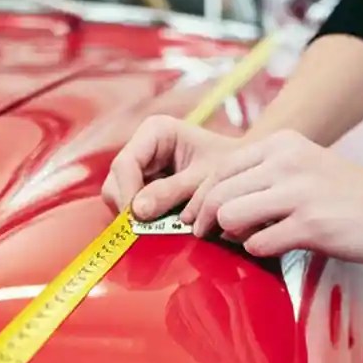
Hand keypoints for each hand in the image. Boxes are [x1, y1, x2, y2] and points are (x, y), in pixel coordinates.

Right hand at [102, 115, 240, 219]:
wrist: (247, 177)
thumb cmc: (231, 171)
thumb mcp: (203, 180)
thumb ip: (170, 192)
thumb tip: (137, 212)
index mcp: (155, 131)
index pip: (125, 164)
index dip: (127, 193)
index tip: (140, 220)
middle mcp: (142, 147)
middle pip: (115, 181)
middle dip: (128, 208)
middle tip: (148, 231)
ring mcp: (140, 170)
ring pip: (117, 197)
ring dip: (134, 217)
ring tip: (160, 228)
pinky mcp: (143, 189)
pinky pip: (129, 208)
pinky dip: (142, 221)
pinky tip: (162, 227)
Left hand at [189, 131, 362, 263]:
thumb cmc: (351, 195)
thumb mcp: (304, 167)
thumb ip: (265, 176)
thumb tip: (218, 203)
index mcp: (281, 145)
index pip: (218, 168)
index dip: (199, 197)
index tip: (195, 218)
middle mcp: (286, 162)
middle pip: (217, 193)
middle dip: (204, 220)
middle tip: (206, 237)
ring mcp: (298, 193)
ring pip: (229, 215)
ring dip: (229, 235)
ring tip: (245, 240)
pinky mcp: (311, 225)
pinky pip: (257, 243)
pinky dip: (257, 251)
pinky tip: (274, 248)